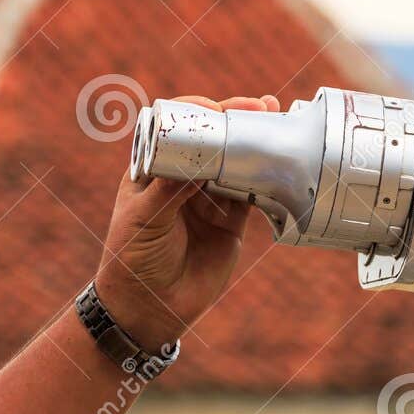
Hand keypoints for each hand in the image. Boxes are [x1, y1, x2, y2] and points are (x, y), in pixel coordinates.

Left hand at [94, 94, 281, 349]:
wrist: (150, 306)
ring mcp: (209, 199)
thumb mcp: (144, 217)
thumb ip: (170, 187)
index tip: (216, 108)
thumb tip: (200, 156)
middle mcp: (183, 178)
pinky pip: (253, 193)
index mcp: (153, 168)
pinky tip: (281, 163)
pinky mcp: (231, 222)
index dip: (198, 112)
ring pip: (236, 162)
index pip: (177, 129)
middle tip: (261, 107)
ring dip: (256, 143)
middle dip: (236, 120)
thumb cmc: (132, 257)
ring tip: (279, 122)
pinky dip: (268, 178)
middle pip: (213, 139)